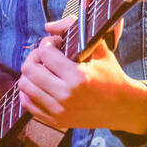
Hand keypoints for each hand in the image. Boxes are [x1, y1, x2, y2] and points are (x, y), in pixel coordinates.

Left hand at [18, 6, 146, 137]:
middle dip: (35, 56)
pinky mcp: (56, 121)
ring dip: (30, 74)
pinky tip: (41, 85)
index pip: (44, 53)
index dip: (47, 43)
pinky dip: (29, 92)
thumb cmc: (111, 75)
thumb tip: (48, 26)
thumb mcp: (100, 48)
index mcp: (77, 76)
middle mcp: (66, 95)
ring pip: (24, 86)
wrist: (122, 107)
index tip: (56, 43)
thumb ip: (76, 28)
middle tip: (45, 55)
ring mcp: (59, 110)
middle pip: (29, 69)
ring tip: (43, 70)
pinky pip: (27, 104)